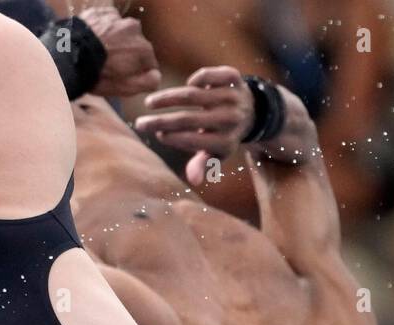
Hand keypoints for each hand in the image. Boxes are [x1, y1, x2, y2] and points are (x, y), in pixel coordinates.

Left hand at [79, 6, 160, 97]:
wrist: (68, 59)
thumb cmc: (99, 76)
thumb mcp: (127, 87)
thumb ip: (149, 81)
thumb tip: (156, 75)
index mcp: (144, 49)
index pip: (149, 61)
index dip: (138, 70)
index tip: (124, 76)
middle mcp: (134, 29)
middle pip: (135, 44)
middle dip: (127, 54)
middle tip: (110, 65)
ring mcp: (117, 19)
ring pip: (121, 32)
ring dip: (115, 41)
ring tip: (100, 53)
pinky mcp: (100, 12)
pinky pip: (107, 21)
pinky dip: (103, 30)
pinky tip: (94, 41)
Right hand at [134, 66, 254, 187]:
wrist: (253, 110)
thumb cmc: (224, 134)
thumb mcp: (217, 152)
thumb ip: (203, 163)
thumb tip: (193, 181)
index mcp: (227, 141)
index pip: (194, 141)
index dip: (173, 138)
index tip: (156, 135)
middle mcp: (231, 119)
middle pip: (189, 119)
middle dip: (161, 122)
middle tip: (140, 123)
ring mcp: (233, 97)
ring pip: (193, 95)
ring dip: (167, 97)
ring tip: (150, 102)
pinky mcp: (234, 78)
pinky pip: (209, 75)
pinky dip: (196, 79)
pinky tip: (188, 86)